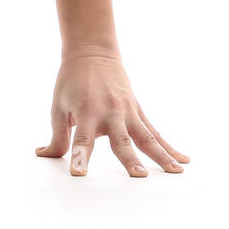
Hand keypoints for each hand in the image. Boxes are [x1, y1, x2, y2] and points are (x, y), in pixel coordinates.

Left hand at [35, 45, 188, 177]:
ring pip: (146, 136)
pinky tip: (183, 160)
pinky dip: (169, 146)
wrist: (92, 53)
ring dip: (161, 155)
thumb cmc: (71, 81)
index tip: (78, 174)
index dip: (80, 156)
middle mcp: (109, 112)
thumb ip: (57, 135)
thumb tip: (44, 155)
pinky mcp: (138, 111)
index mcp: (86, 111)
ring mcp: (127, 111)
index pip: (81, 139)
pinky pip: (155, 132)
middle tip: (139, 176)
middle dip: (130, 158)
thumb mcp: (58, 106)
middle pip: (121, 139)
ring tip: (175, 171)